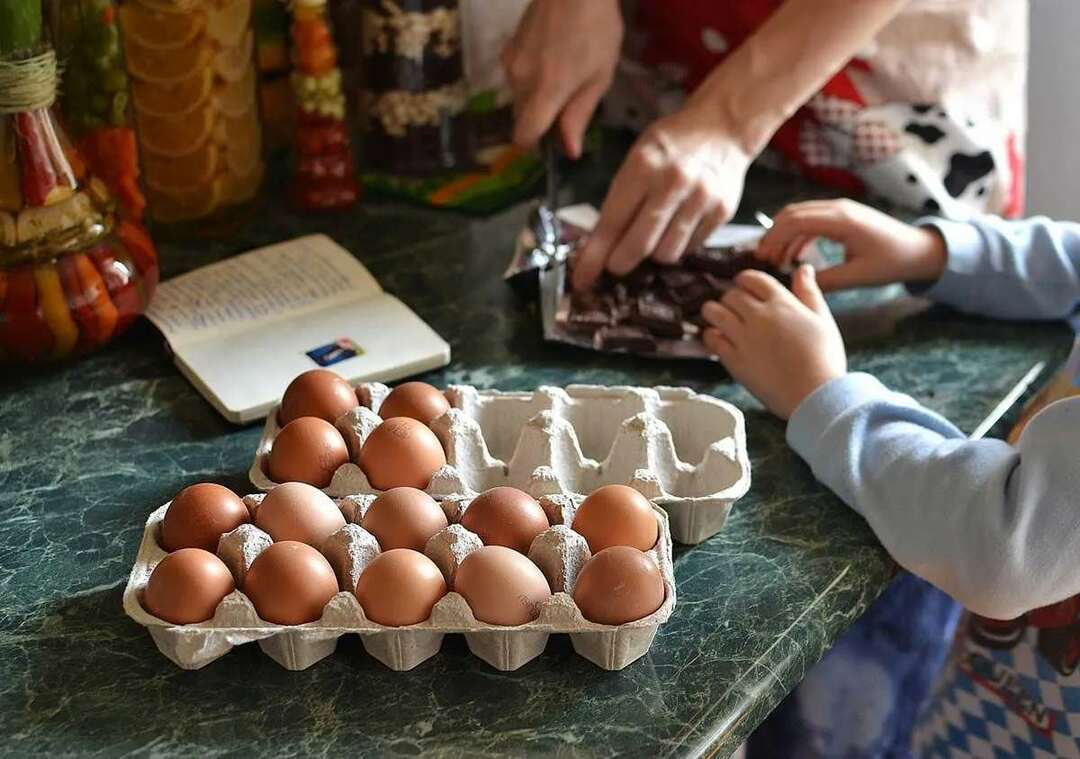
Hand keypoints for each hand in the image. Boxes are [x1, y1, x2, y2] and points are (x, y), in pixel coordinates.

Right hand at [502, 0, 621, 157]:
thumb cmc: (596, 29)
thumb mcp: (599, 77)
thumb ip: (579, 115)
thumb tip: (569, 150)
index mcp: (546, 92)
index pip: (523, 135)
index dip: (534, 143)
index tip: (550, 138)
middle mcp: (521, 81)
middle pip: (521, 117)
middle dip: (540, 117)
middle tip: (569, 97)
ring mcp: (510, 62)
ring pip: (519, 96)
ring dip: (536, 95)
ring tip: (563, 70)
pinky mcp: (508, 47)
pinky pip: (516, 75)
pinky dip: (530, 76)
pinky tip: (550, 55)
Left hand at [571, 105, 751, 290]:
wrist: (723, 126)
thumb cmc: (671, 145)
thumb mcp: (638, 157)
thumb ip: (620, 199)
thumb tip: (599, 247)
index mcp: (643, 166)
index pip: (612, 223)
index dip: (594, 256)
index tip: (581, 279)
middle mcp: (673, 183)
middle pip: (639, 246)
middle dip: (620, 263)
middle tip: (615, 264)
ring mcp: (701, 199)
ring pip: (666, 254)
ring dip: (653, 254)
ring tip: (652, 237)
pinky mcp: (722, 212)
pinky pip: (690, 248)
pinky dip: (678, 245)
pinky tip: (676, 227)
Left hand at [702, 267, 845, 418]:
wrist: (815, 395)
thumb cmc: (824, 359)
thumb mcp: (822, 320)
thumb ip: (809, 292)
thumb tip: (803, 268)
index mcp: (782, 303)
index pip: (753, 279)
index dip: (745, 280)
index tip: (743, 286)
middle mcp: (759, 316)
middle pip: (731, 295)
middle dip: (731, 298)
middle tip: (734, 307)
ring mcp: (744, 338)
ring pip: (714, 312)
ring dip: (713, 312)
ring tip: (719, 319)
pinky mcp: (734, 360)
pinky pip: (711, 339)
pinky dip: (711, 335)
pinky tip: (719, 339)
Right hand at [754, 199, 947, 291]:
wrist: (919, 249)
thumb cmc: (892, 262)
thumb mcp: (857, 276)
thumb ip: (825, 281)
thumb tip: (795, 285)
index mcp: (841, 220)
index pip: (795, 221)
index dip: (773, 238)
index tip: (761, 258)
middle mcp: (838, 208)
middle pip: (792, 213)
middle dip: (773, 234)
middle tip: (762, 259)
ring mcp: (840, 209)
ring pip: (800, 215)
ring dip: (784, 235)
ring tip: (775, 260)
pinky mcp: (843, 216)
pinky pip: (812, 220)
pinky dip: (798, 235)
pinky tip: (795, 256)